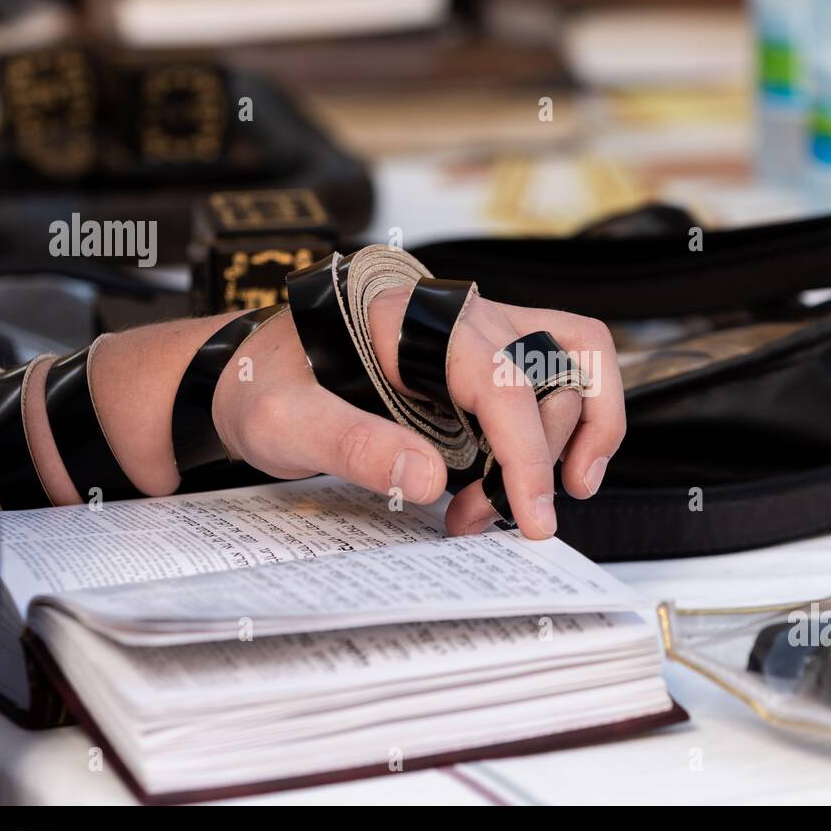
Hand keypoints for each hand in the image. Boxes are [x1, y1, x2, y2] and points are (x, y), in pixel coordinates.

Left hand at [212, 290, 625, 539]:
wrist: (250, 374)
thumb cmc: (265, 387)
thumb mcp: (283, 422)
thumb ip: (351, 444)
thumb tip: (429, 479)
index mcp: (406, 314)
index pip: (499, 380)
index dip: (525, 453)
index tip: (532, 515)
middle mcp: (456, 312)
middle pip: (547, 379)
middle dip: (531, 464)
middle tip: (478, 519)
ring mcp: (479, 329)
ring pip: (573, 371)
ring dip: (570, 442)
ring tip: (518, 503)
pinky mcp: (486, 356)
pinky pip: (564, 372)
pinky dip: (579, 422)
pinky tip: (558, 472)